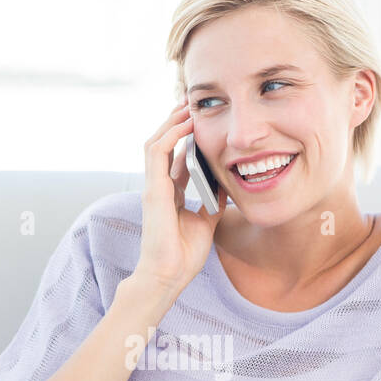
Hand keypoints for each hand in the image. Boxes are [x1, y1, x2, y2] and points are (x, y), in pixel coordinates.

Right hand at [132, 100, 227, 302]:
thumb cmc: (183, 256)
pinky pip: (158, 152)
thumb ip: (213, 202)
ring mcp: (153, 187)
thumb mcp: (206, 222)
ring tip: (189, 106)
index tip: (202, 123)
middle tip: (194, 104)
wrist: (168, 276)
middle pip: (164, 145)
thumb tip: (227, 184)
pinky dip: (171, 134)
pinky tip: (187, 124)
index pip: (175, 158)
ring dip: (171, 122)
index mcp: (169, 195)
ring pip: (156, 142)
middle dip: (176, 122)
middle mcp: (159, 187)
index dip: (187, 139)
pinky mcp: (153, 189)